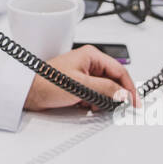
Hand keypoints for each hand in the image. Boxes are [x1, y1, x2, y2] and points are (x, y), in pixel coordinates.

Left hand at [24, 45, 139, 111]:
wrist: (27, 93)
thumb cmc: (46, 82)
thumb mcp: (80, 86)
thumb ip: (105, 89)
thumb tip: (124, 93)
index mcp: (91, 56)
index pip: (119, 71)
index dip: (129, 88)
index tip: (134, 102)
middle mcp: (88, 63)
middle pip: (113, 81)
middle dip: (113, 95)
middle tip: (114, 107)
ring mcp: (83, 75)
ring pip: (104, 90)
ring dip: (101, 101)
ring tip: (91, 106)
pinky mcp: (78, 86)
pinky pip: (94, 96)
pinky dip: (93, 103)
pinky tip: (84, 107)